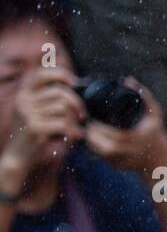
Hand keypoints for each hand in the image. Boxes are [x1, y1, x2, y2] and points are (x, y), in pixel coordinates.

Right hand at [0, 67, 84, 194]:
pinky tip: (71, 138)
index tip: (73, 82)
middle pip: (60, 92)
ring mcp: (28, 113)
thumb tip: (72, 86)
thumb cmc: (35, 134)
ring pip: (63, 108)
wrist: (19, 156)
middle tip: (82, 115)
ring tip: (72, 130)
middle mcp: (23, 100)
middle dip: (77, 103)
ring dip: (73, 120)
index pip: (41, 74)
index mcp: (24, 94)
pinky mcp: (34, 126)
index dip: (59, 74)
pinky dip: (72, 131)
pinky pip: (63, 123)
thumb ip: (50, 99)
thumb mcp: (38, 112)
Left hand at [82, 79, 166, 182]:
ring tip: (86, 132)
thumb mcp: (154, 114)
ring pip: (103, 155)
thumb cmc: (155, 132)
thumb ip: (144, 96)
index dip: (101, 129)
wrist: (160, 158)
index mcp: (141, 138)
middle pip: (108, 147)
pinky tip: (91, 141)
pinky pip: (103, 159)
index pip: (118, 136)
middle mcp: (134, 152)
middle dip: (94, 136)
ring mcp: (126, 162)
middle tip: (86, 125)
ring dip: (92, 144)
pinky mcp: (119, 167)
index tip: (92, 119)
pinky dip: (95, 150)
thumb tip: (129, 80)